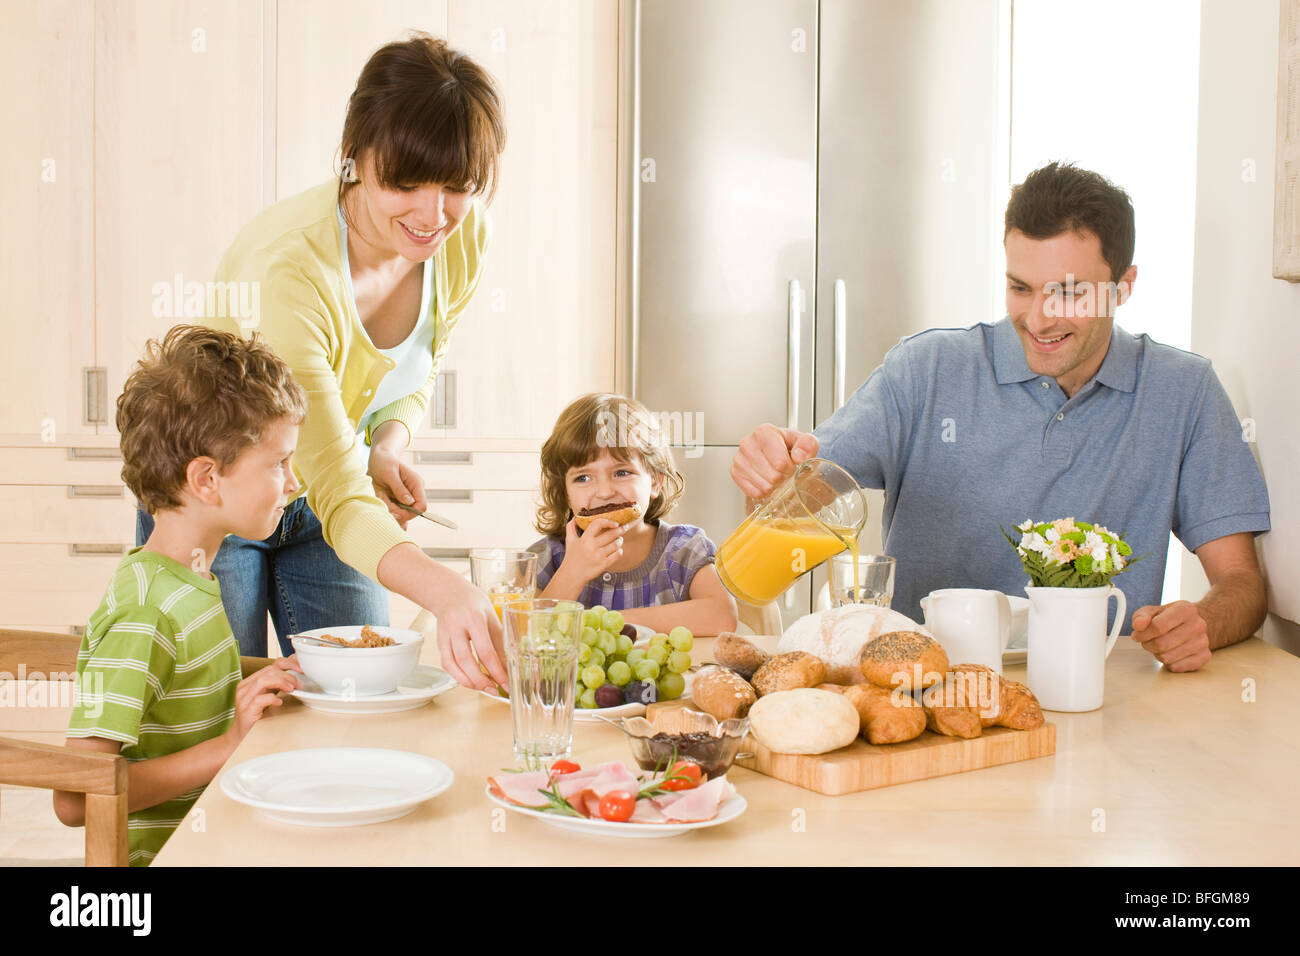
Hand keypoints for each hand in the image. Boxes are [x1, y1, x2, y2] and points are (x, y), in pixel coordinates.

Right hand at [228, 656, 302, 742]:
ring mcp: (244, 699)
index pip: (271, 666)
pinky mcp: (246, 711)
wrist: (240, 736)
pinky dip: (272, 698)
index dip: (288, 664)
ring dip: (281, 682)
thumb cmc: (257, 715)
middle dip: (288, 675)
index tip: (301, 669)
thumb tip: (296, 671)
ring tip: (292, 689)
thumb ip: (277, 684)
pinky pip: (259, 700)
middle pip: (269, 671)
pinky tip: (279, 702)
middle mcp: (245, 687)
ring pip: (263, 681)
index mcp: (251, 681)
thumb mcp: (267, 696)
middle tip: (298, 684)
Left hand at [368, 444, 426, 528]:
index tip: (395, 511)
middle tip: (383, 503)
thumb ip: (399, 488)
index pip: (421, 505)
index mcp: (416, 484)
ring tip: (380, 497)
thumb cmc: (384, 462)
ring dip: (390, 510)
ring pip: (402, 514)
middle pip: (411, 513)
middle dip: (397, 512)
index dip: (410, 512)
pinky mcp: (398, 500)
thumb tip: (409, 502)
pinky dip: (387, 511)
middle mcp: (413, 492)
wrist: (378, 459)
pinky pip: (395, 511)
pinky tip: (382, 504)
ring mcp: (406, 497)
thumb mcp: (389, 473)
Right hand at [429, 574, 506, 690]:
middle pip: (466, 660)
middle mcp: (457, 626)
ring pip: (453, 664)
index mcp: (475, 618)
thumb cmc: (473, 603)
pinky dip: (458, 676)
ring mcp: (445, 634)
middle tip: (494, 690)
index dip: (496, 670)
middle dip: (481, 680)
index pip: (486, 650)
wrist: (448, 592)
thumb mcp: (492, 616)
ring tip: (483, 688)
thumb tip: (510, 665)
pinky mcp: (439, 641)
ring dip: (468, 681)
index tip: (506, 683)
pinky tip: (470, 680)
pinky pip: (446, 663)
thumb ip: (500, 640)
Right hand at [560, 516, 625, 582]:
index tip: (615, 523)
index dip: (608, 521)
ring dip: (620, 541)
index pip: (598, 524)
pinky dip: (620, 551)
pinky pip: (617, 555)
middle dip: (620, 530)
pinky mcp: (603, 565)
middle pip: (611, 534)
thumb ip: (571, 527)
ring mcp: (598, 556)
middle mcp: (591, 547)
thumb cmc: (571, 557)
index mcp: (584, 539)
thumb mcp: (569, 541)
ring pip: (616, 544)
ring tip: (619, 540)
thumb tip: (575, 517)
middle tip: (625, 527)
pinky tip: (618, 550)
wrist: (572, 576)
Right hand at [731, 424, 818, 499]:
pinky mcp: (735, 473)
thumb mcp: (806, 441)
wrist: (778, 449)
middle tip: (784, 470)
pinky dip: (763, 491)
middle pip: (772, 476)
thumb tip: (799, 456)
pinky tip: (766, 480)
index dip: (790, 468)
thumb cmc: (790, 446)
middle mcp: (748, 443)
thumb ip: (808, 445)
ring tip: (775, 473)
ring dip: (774, 485)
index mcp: (764, 432)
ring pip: (763, 486)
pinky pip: (754, 492)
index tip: (791, 464)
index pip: (780, 462)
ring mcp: (739, 459)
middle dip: (783, 477)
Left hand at [1131, 601, 1211, 671]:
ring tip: (1160, 646)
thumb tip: (1138, 625)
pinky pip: (1177, 667)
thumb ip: (1141, 616)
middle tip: (1147, 641)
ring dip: (1157, 654)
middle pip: (1161, 644)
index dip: (1142, 634)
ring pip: (1167, 658)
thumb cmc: (1168, 618)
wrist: (1192, 624)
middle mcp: (1198, 624)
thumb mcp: (1152, 611)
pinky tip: (1170, 653)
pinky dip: (1168, 663)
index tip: (1137, 635)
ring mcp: (1203, 641)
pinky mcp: (1204, 656)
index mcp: (1185, 609)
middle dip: (1148, 645)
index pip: (1157, 626)